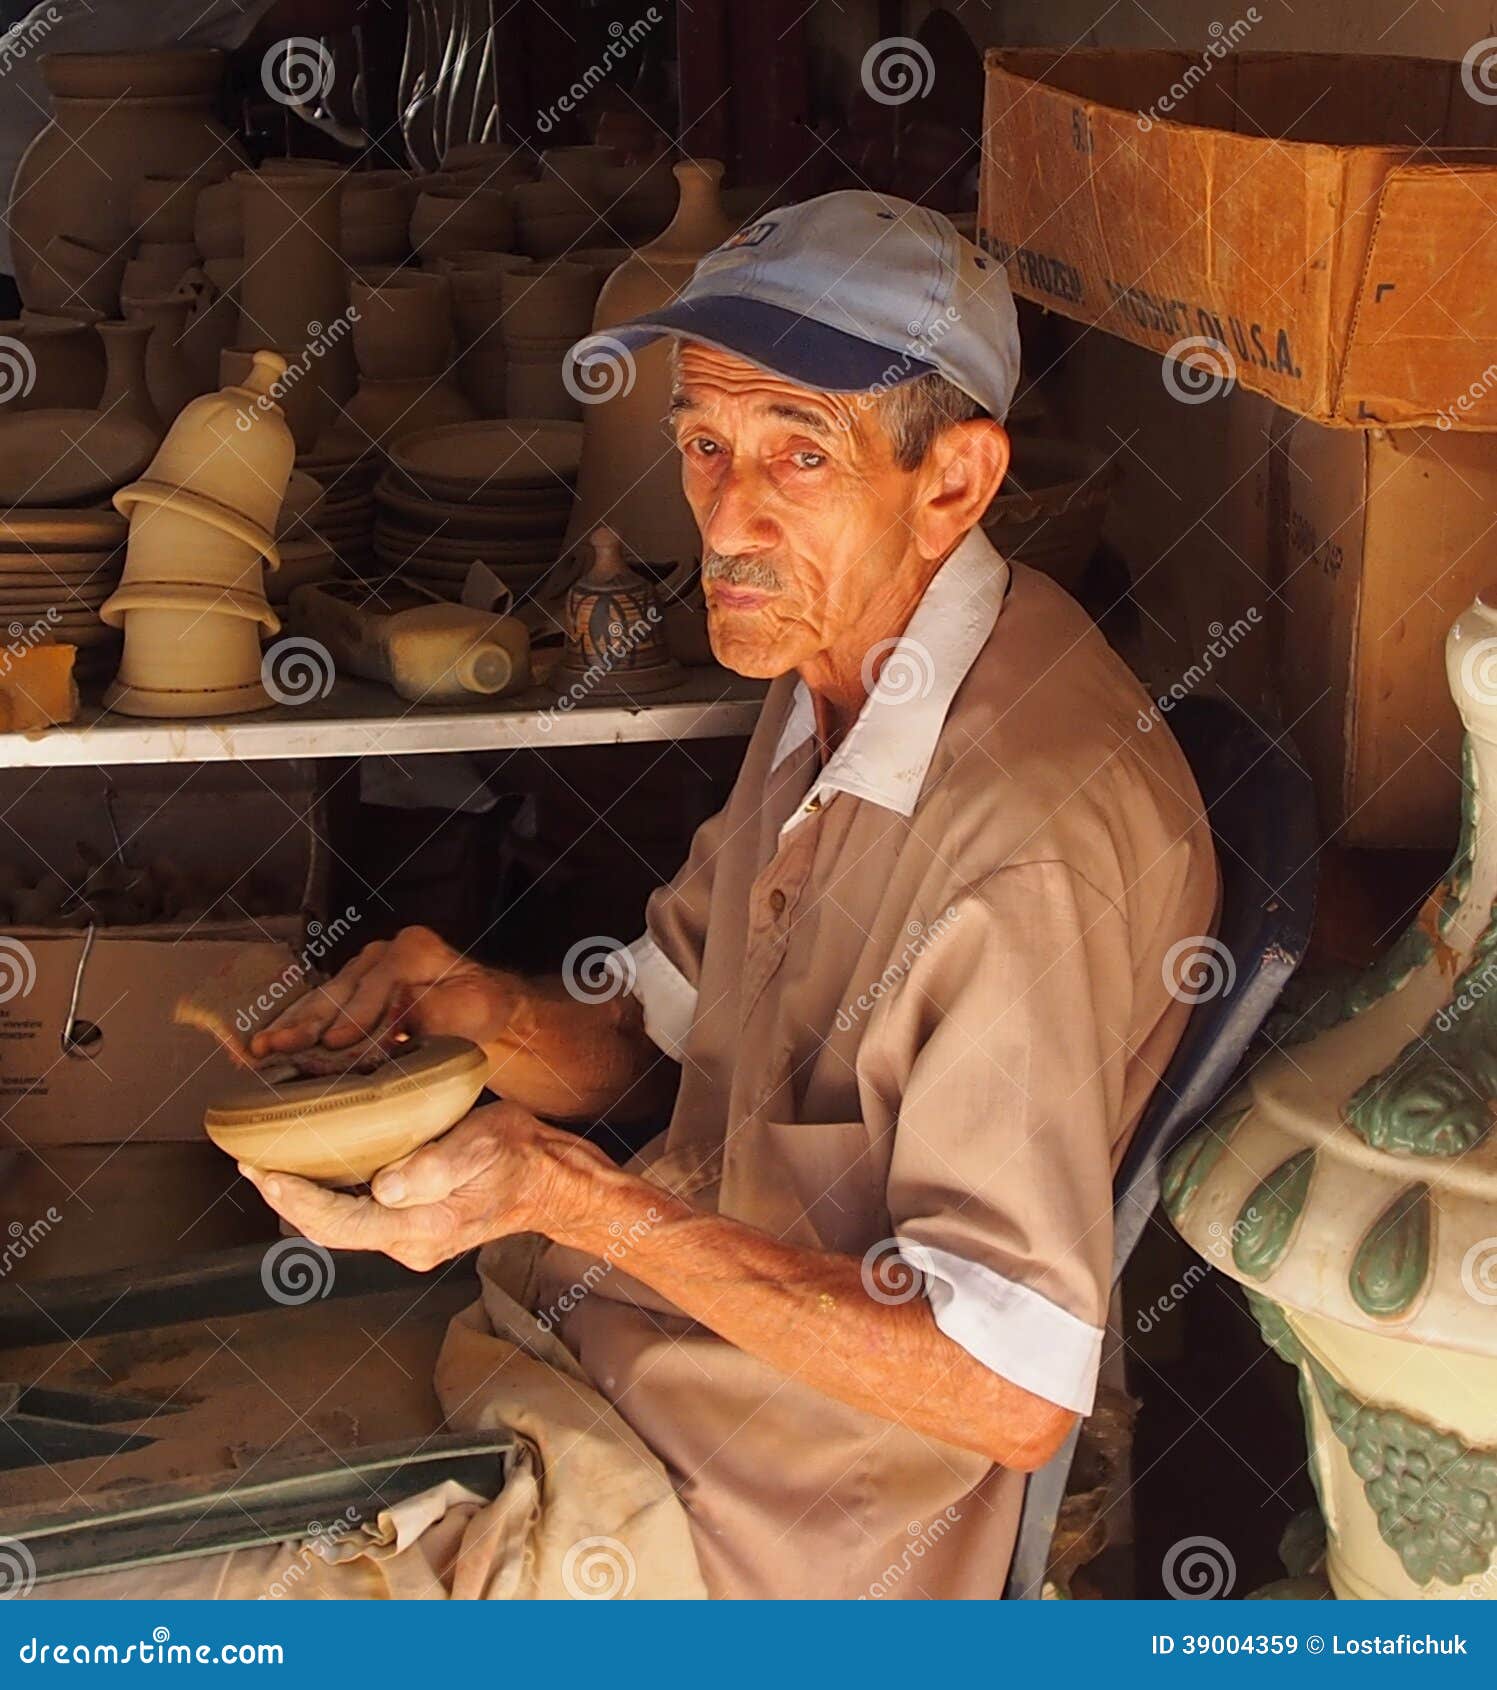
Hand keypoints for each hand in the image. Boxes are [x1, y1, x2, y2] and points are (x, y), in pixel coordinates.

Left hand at [239, 1101, 597, 1271]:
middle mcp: (407, 1243)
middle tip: (248, 1157)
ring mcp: (410, 1238)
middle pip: (327, 1228)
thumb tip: (383, 1186)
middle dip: (285, 1196)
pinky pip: (358, 1214)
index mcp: (418, 1229)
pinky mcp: (414, 1224)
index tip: (259, 1168)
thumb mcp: (481, 1149)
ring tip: (270, 1158)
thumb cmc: (521, 1157)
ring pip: (340, 1223)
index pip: (336, 1222)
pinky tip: (316, 1165)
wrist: (554, 1182)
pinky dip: (330, 1191)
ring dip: (304, 1194)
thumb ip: (432, 1169)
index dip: (291, 1197)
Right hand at [250, 925, 510, 1061]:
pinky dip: (293, 1028)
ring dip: (290, 1026)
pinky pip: (316, 1009)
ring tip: (261, 1048)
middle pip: (341, 991)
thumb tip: (402, 1011)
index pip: (378, 985)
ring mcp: (359, 970)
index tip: (338, 1042)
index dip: (357, 1015)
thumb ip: (437, 1009)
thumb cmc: (479, 1011)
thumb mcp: (473, 1009)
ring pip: (321, 1000)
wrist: (480, 1010)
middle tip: (282, 1047)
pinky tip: (266, 1045)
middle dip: (310, 1022)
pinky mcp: (347, 990)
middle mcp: (379, 953)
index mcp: (412, 949)